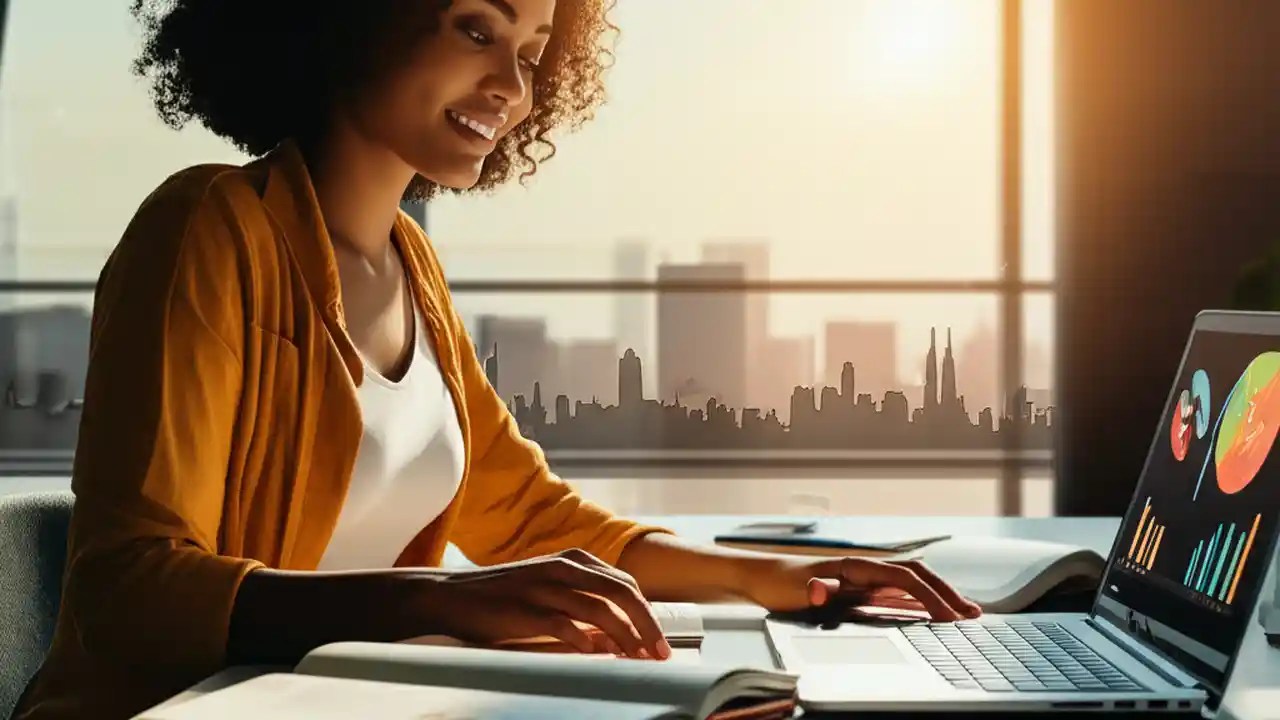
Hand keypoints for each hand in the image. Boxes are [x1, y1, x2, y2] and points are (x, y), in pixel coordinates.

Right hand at [417, 548, 671, 659]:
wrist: (451, 595)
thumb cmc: (503, 598)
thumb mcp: (549, 595)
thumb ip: (582, 610)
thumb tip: (614, 640)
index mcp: (574, 561)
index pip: (626, 584)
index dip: (648, 614)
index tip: (660, 643)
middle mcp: (563, 568)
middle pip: (622, 593)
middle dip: (647, 626)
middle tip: (660, 655)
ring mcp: (544, 586)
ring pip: (599, 609)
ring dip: (625, 637)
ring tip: (637, 660)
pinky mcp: (524, 608)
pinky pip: (562, 622)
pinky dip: (583, 638)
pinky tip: (594, 654)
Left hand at [742, 556, 982, 621]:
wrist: (765, 576)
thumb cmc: (781, 583)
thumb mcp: (797, 589)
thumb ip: (814, 589)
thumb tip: (822, 591)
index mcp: (860, 566)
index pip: (906, 579)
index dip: (930, 597)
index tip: (949, 617)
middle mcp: (868, 568)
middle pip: (918, 576)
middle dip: (947, 594)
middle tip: (971, 616)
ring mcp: (868, 578)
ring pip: (914, 583)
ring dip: (940, 596)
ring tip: (966, 615)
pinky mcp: (864, 589)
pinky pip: (902, 593)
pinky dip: (924, 602)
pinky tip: (934, 614)